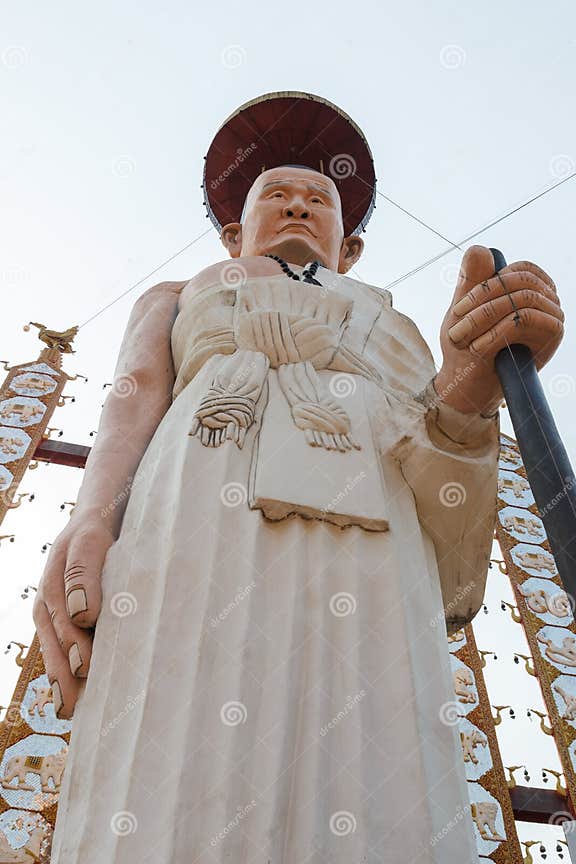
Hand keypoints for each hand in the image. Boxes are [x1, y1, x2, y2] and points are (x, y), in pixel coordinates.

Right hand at [33, 513, 114, 718]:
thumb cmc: (95, 531)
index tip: (87, 669)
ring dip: (65, 680)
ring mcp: (55, 616)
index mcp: (52, 590)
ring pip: (57, 652)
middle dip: (64, 677)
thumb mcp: (90, 543)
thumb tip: (80, 616)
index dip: (75, 649)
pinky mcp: (67, 621)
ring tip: (72, 710)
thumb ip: (84, 575)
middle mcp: (48, 607)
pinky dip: (70, 670)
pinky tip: (81, 690)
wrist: (94, 520)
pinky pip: (64, 649)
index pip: (64, 625)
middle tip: (73, 708)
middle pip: (56, 646)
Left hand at [435, 245, 563, 413]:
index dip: (485, 286)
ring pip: (521, 300)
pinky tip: (479, 348)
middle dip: (481, 304)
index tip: (458, 309)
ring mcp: (553, 314)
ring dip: (484, 319)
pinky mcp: (553, 334)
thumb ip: (470, 281)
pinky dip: (497, 332)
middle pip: (519, 282)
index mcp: (526, 285)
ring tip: (463, 339)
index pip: (515, 270)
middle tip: (456, 329)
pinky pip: (526, 319)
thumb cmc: (467, 345)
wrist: (471, 384)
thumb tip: (479, 248)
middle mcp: (545, 297)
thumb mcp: (462, 310)